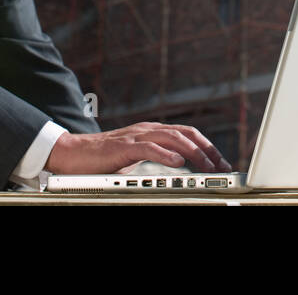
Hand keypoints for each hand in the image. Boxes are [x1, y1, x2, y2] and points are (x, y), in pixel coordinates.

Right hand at [46, 122, 230, 174]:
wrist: (75, 154)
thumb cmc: (105, 157)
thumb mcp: (137, 156)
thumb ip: (156, 155)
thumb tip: (180, 164)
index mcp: (153, 131)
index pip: (187, 134)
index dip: (207, 146)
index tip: (222, 163)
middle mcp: (148, 129)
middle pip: (186, 133)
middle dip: (207, 149)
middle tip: (221, 167)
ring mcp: (136, 136)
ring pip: (172, 138)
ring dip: (193, 152)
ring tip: (207, 166)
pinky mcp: (124, 147)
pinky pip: (149, 148)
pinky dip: (166, 154)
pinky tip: (178, 163)